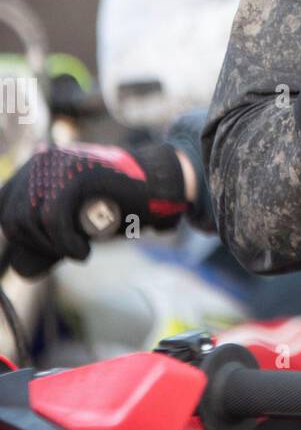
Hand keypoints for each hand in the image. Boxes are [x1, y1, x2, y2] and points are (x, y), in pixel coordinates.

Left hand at [0, 142, 188, 278]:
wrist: (156, 185)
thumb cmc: (115, 204)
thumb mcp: (73, 213)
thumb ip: (44, 226)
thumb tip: (18, 267)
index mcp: (39, 165)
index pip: (4, 204)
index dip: (19, 234)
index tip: (43, 247)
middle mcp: (44, 161)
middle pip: (14, 217)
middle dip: (37, 243)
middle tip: (68, 248)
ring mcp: (60, 166)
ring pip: (30, 221)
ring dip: (53, 245)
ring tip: (79, 248)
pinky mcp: (77, 177)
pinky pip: (54, 222)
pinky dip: (67, 245)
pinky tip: (84, 251)